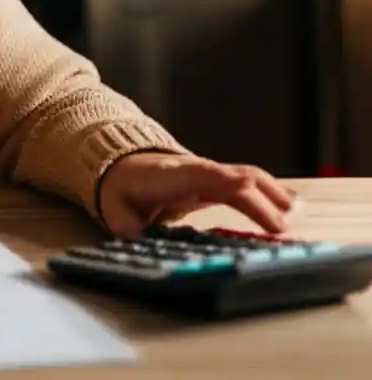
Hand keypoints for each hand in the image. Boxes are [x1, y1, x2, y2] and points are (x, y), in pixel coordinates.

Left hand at [97, 153, 297, 238]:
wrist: (120, 166)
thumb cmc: (121, 192)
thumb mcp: (116, 214)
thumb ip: (129, 232)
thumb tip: (139, 246)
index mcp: (169, 176)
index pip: (202, 174)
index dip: (225, 181)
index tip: (245, 187)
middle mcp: (194, 170)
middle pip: (234, 177)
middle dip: (259, 200)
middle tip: (280, 228)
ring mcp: (208, 172)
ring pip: (247, 175)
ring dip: (272, 193)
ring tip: (295, 213)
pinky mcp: (217, 179)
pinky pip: (248, 181)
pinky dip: (270, 192)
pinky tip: (291, 206)